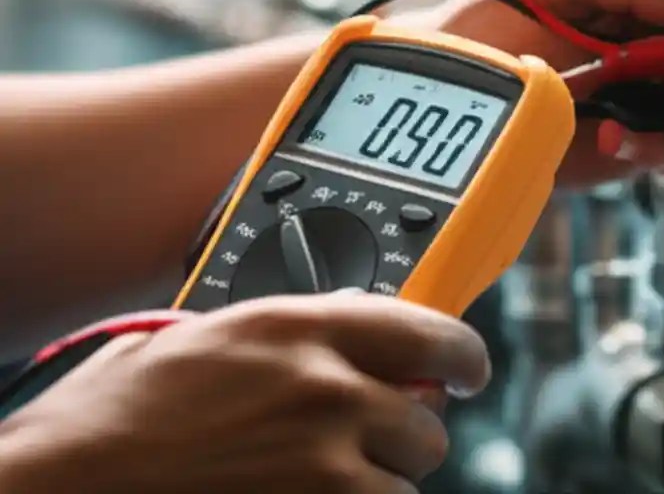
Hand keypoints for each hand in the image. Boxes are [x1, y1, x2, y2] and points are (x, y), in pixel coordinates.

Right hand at [0, 293, 489, 493]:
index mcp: (299, 328)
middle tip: (365, 440)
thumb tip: (355, 322)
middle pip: (430, 418)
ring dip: (379, 482)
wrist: (61, 487)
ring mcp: (326, 462)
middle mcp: (325, 388)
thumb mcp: (208, 337)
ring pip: (410, 479)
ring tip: (316, 480)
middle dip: (404, 432)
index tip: (467, 368)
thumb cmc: (116, 418)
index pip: (431, 331)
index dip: (462, 355)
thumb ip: (295, 329)